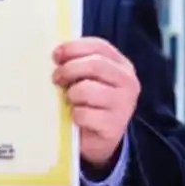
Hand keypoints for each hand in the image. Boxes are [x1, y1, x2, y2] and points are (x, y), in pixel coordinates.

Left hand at [52, 37, 139, 172]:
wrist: (97, 139)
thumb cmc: (89, 102)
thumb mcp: (87, 78)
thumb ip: (78, 63)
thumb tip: (57, 56)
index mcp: (121, 65)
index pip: (99, 46)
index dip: (74, 47)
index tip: (55, 55)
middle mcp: (128, 82)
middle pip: (95, 65)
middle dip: (69, 69)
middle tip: (55, 78)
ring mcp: (124, 105)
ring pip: (87, 90)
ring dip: (71, 94)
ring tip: (69, 100)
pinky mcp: (114, 127)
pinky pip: (84, 114)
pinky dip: (74, 115)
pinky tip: (76, 118)